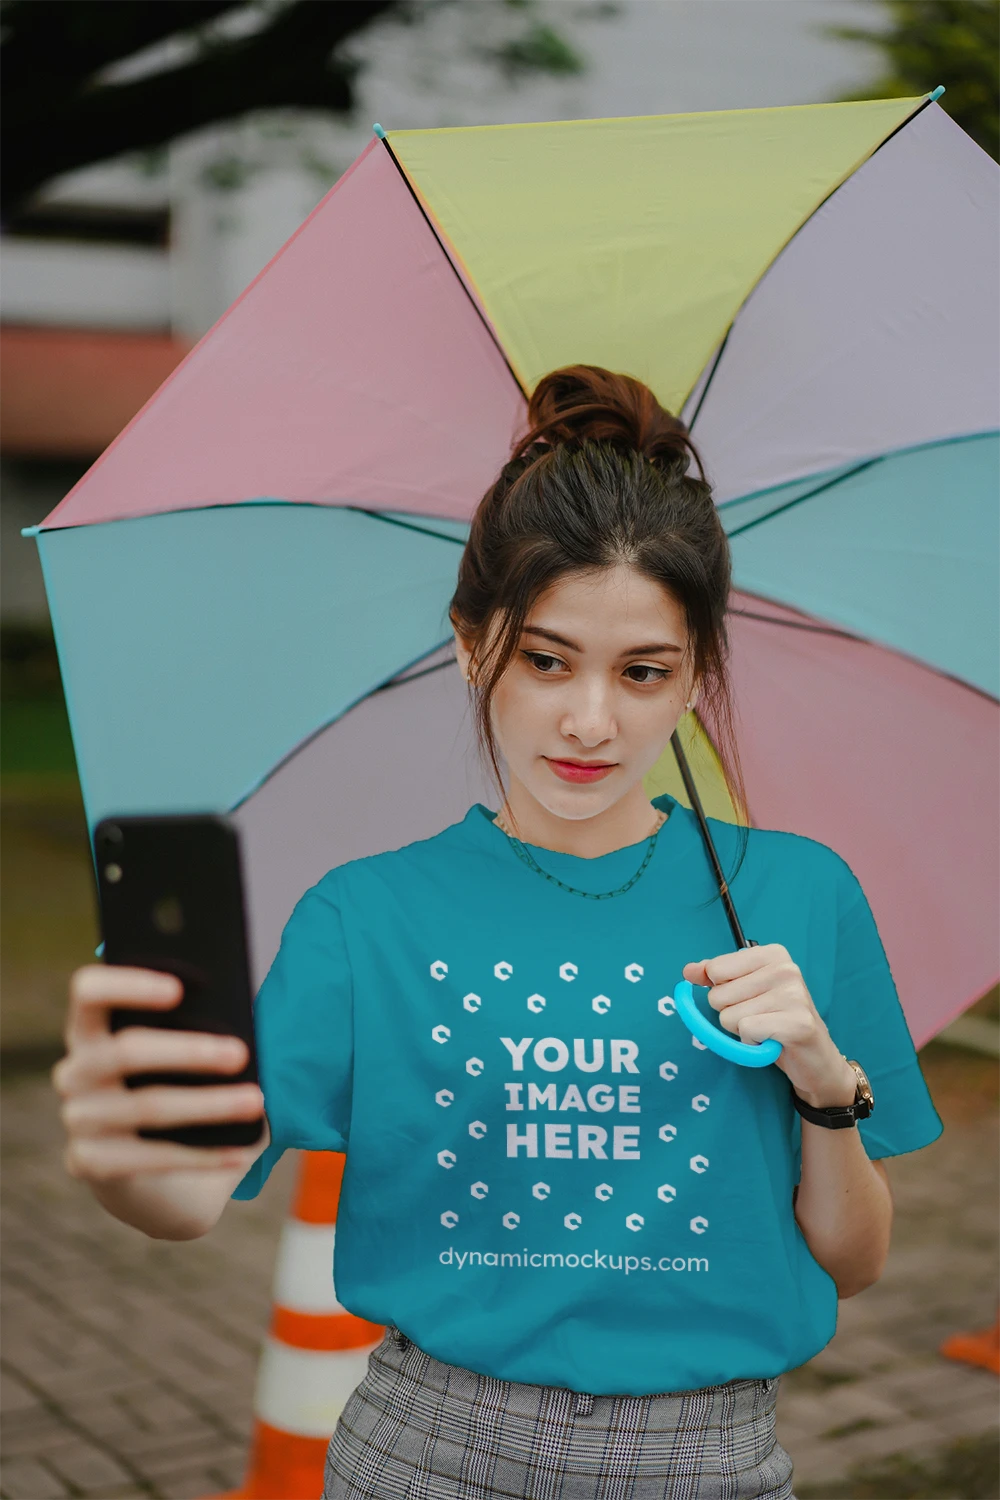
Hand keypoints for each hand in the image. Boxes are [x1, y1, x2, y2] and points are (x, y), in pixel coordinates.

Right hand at [53, 965, 265, 1184]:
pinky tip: (242, 1152)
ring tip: (256, 1101)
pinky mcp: (88, 1162)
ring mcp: (78, 1119)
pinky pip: (152, 1157)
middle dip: (189, 1051)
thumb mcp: (179, 1058)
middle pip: (126, 1051)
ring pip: (148, 1105)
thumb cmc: (174, 1090)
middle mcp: (74, 1071)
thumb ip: (195, 1032)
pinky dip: (203, 1155)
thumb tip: (239, 1029)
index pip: (89, 991)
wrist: (147, 1175)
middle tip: (242, 1053)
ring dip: (209, 1103)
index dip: (128, 985)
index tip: (179, 990)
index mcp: (91, 1029)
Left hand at [682, 945, 856, 1106]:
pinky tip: (772, 1040)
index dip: (721, 990)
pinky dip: (752, 1043)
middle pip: (719, 995)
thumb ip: (714, 977)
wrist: (814, 1059)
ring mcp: (794, 995)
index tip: (745, 997)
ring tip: (767, 1029)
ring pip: (729, 1016)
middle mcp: (785, 969)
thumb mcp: (744, 991)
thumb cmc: (775, 1020)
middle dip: (731, 1013)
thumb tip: (688, 971)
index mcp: (772, 954)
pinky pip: (746, 1032)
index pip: (715, 969)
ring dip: (742, 1031)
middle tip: (759, 1017)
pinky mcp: (797, 1023)